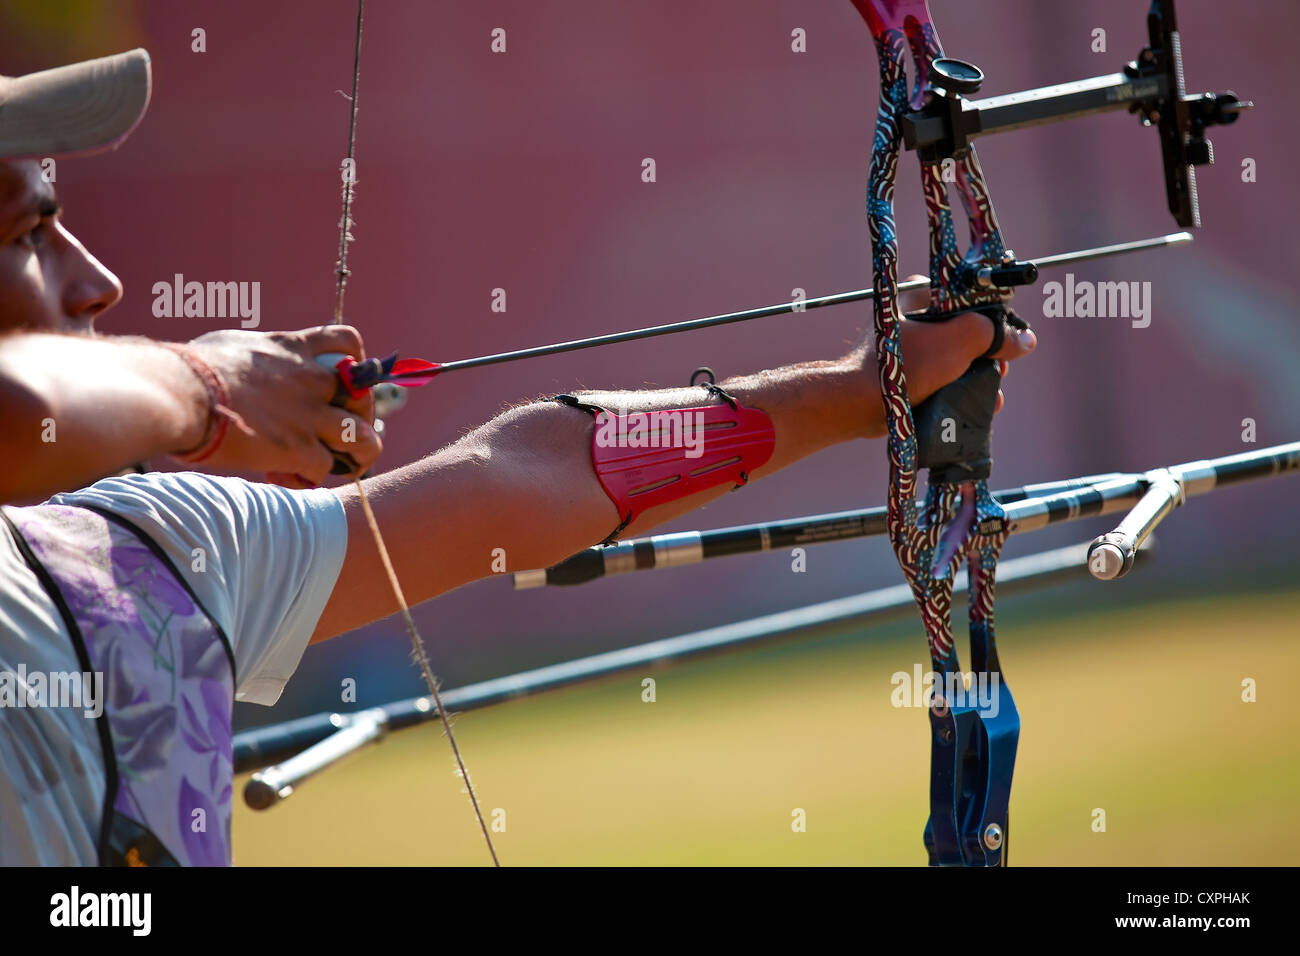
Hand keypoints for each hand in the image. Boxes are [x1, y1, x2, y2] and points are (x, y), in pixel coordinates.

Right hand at [185, 325, 381, 485]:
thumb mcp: (230, 345)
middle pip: (364, 398)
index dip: (356, 363)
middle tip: (338, 434)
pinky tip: (290, 477)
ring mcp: (310, 415)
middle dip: (360, 418)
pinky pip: (326, 469)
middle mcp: (312, 379)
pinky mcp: (299, 448)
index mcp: (294, 348)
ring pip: (364, 439)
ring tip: (345, 464)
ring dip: (358, 455)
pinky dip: (312, 477)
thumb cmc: (187, 368)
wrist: (177, 393)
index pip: (347, 342)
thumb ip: (253, 357)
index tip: (345, 378)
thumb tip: (238, 367)